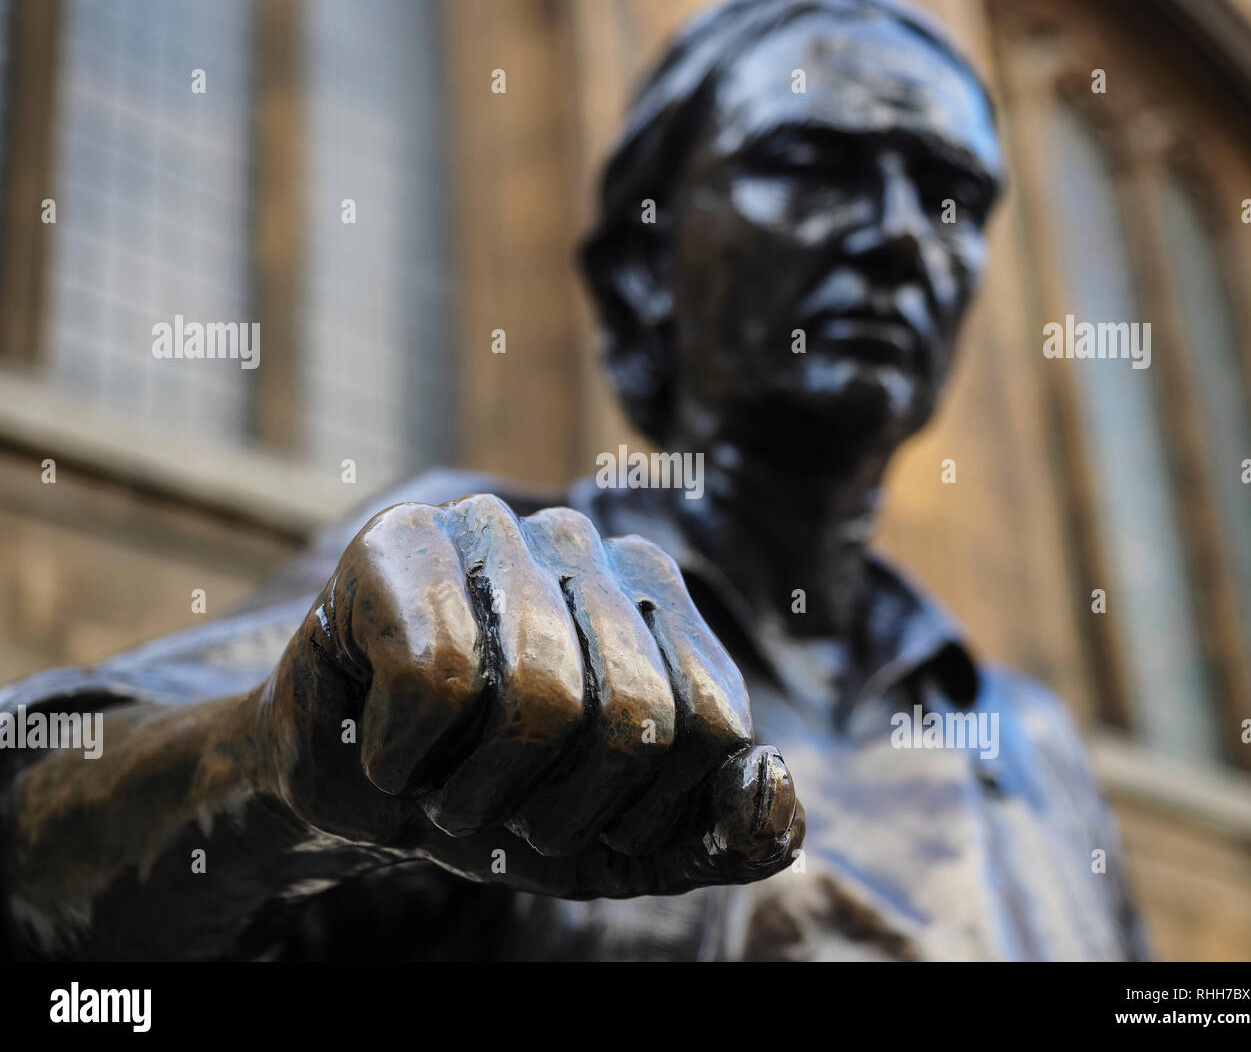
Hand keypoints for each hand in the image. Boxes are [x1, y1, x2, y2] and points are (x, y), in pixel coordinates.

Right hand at [260, 494, 803, 897]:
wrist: (358, 790)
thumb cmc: (503, 796)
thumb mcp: (626, 841)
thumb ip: (726, 831)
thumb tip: (772, 779)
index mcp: (659, 596)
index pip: (714, 725)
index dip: (645, 812)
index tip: (583, 819)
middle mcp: (588, 542)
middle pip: (636, 718)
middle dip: (562, 813)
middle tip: (501, 811)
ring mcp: (494, 530)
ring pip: (539, 700)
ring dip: (478, 796)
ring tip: (444, 783)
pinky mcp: (401, 540)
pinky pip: (435, 679)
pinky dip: (404, 758)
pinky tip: (386, 742)